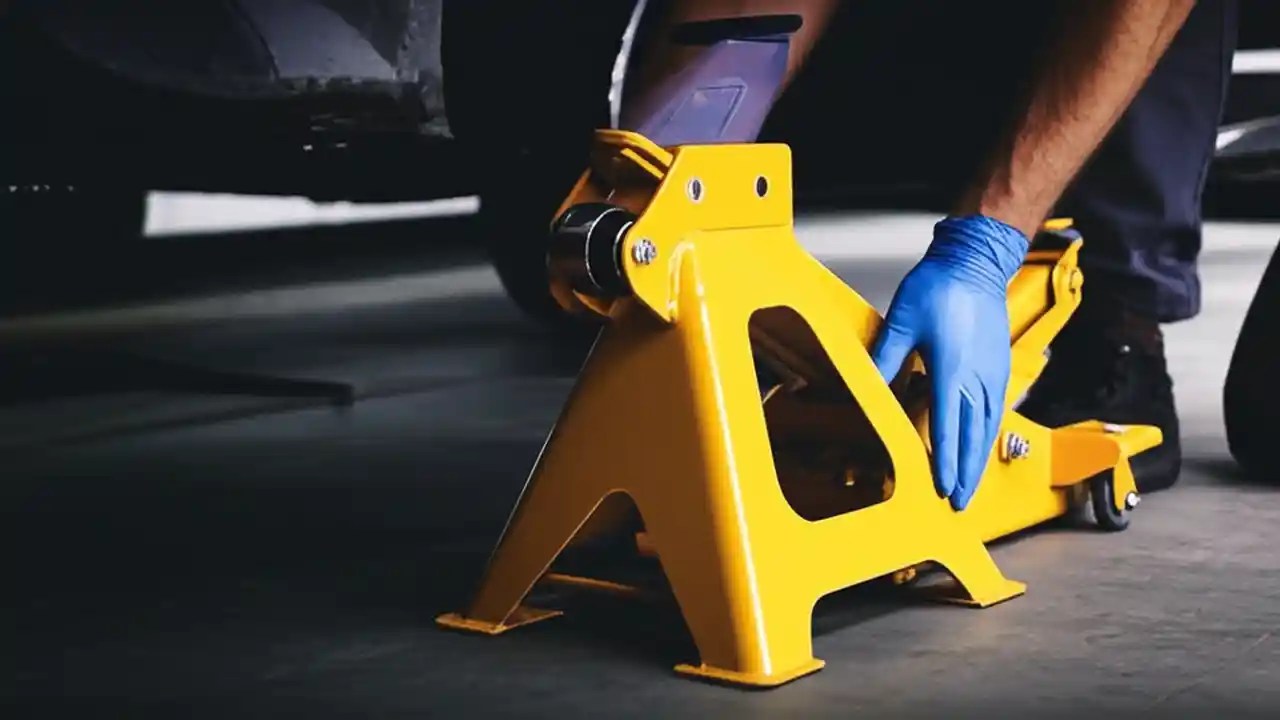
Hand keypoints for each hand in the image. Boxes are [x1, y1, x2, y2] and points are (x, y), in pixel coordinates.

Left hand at [870, 215, 1028, 509]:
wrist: (977, 263)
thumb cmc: (940, 287)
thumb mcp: (901, 320)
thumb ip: (885, 358)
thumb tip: (868, 389)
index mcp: (952, 370)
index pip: (946, 428)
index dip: (943, 462)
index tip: (941, 489)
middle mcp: (977, 378)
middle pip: (972, 438)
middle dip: (964, 474)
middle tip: (958, 504)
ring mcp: (992, 375)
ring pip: (987, 429)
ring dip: (978, 461)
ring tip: (970, 487)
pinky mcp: (998, 369)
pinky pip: (994, 413)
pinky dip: (987, 437)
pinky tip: (980, 448)